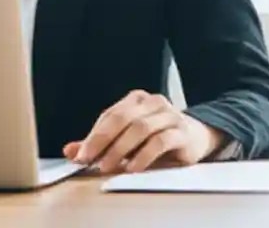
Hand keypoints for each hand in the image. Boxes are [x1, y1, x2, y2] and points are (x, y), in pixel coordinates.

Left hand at [62, 90, 225, 173]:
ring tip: (108, 166)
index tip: (79, 155)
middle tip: (89, 160)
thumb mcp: (127, 139)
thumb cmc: (158, 137)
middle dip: (102, 140)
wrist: (198, 138)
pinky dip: (143, 155)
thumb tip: (70, 150)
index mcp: (136, 100)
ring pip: (140, 128)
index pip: (109, 115)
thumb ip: (100, 144)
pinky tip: (133, 168)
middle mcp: (153, 103)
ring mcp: (170, 115)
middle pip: (122, 119)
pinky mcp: (182, 133)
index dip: (93, 136)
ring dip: (120, 149)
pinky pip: (160, 141)